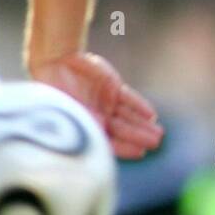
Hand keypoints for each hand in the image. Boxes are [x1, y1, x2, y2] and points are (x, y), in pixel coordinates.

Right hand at [29, 52, 163, 159]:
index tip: (141, 152)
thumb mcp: (69, 113)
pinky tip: (151, 115)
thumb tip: (103, 137)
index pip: (109, 143)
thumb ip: (87, 124)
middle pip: (123, 130)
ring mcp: (106, 102)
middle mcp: (98, 118)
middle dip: (139, 137)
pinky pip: (129, 99)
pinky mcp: (112, 87)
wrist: (54, 62)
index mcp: (86, 127)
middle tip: (156, 142)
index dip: (125, 149)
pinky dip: (139, 106)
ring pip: (128, 117)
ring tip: (159, 133)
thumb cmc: (56, 92)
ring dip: (143, 125)